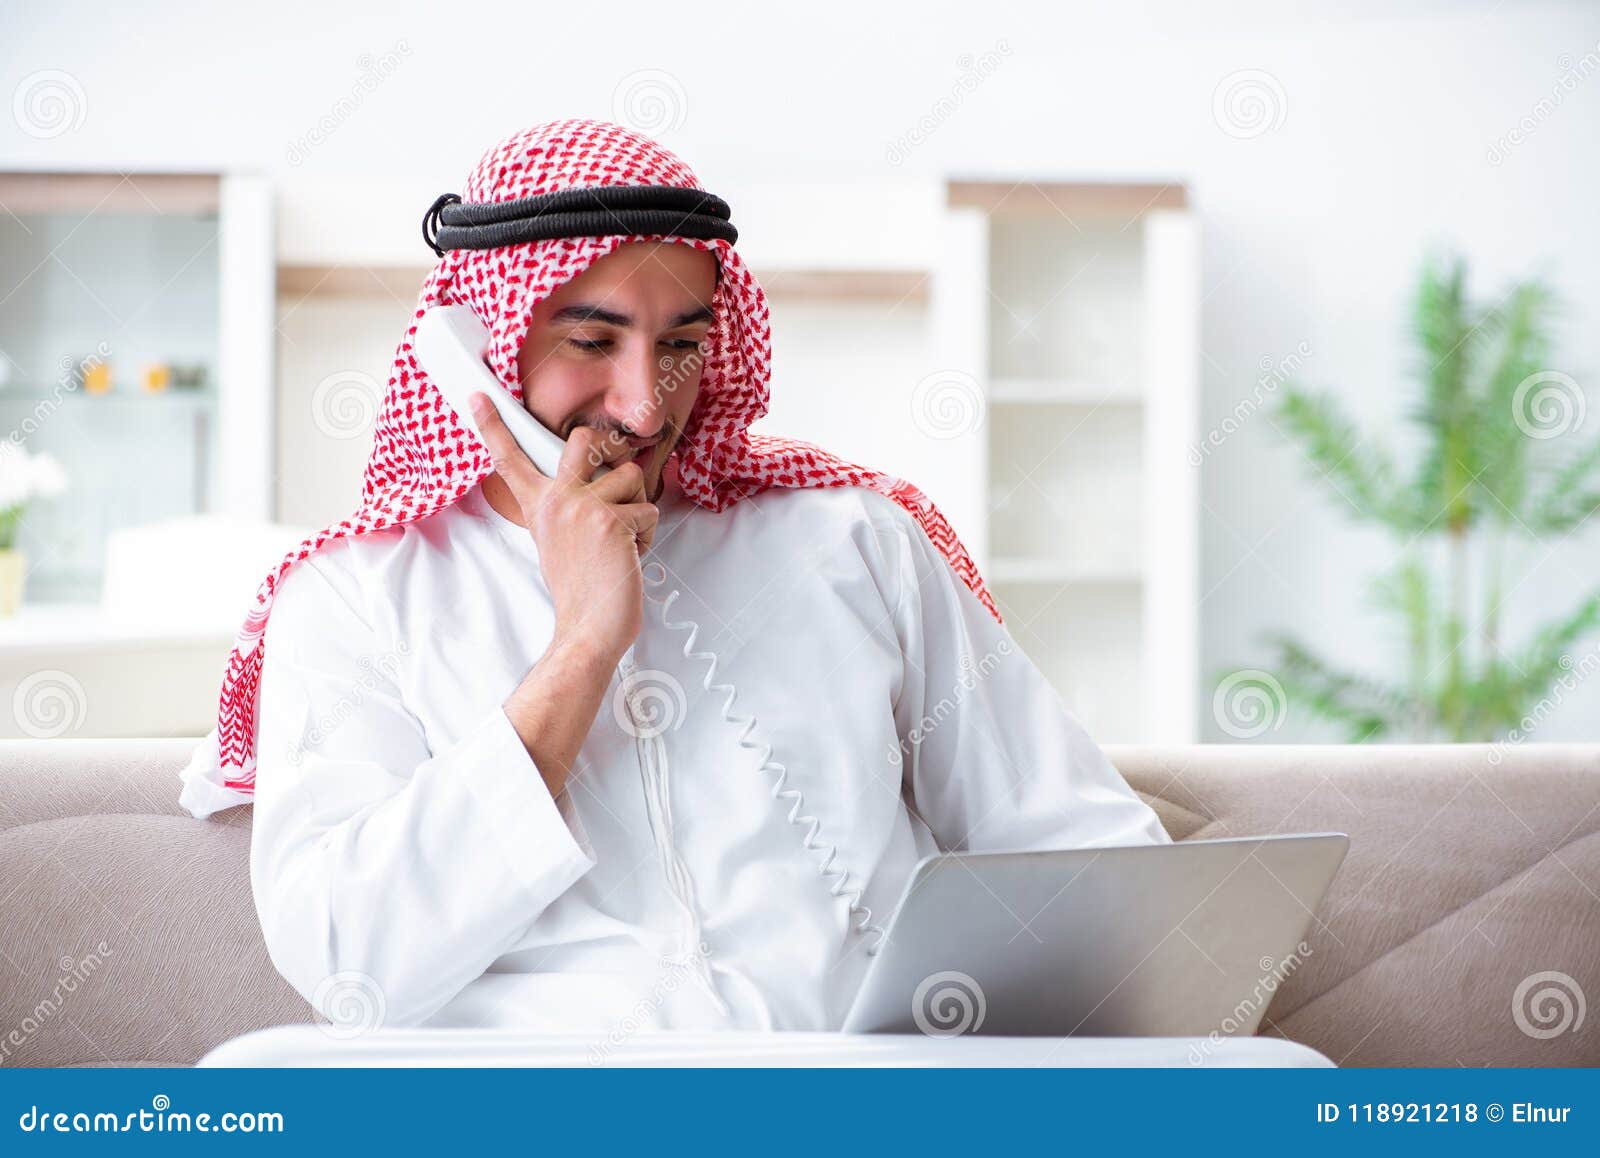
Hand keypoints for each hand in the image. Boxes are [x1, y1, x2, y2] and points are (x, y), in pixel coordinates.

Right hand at [469, 392, 658, 667]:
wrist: (588, 628)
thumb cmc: (582, 589)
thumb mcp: (557, 540)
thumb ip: (566, 508)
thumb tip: (599, 480)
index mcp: (539, 505)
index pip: (511, 459)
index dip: (493, 425)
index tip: (479, 395)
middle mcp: (556, 501)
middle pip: (586, 439)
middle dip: (611, 449)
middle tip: (616, 475)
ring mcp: (582, 508)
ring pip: (632, 476)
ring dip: (638, 507)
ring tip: (622, 540)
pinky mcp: (611, 521)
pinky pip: (649, 511)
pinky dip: (648, 536)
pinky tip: (630, 557)